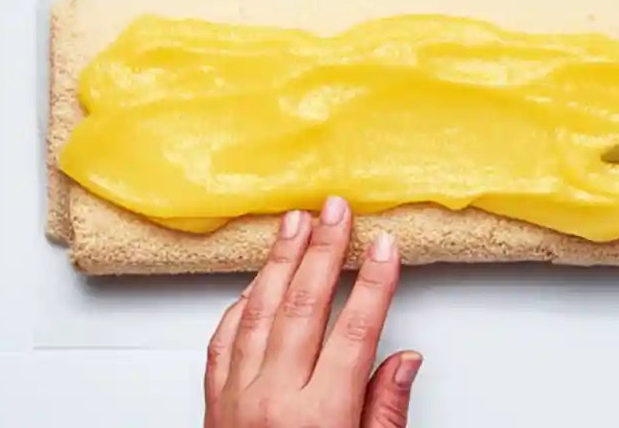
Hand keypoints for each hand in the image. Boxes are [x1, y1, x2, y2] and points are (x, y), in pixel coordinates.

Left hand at [204, 196, 419, 427]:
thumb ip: (386, 412)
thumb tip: (404, 362)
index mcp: (322, 417)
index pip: (356, 332)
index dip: (374, 283)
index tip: (384, 247)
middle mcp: (275, 401)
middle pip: (304, 307)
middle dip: (324, 251)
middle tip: (335, 211)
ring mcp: (238, 400)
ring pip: (259, 313)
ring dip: (280, 262)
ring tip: (295, 224)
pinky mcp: (214, 405)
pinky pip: (223, 342)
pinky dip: (241, 306)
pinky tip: (255, 283)